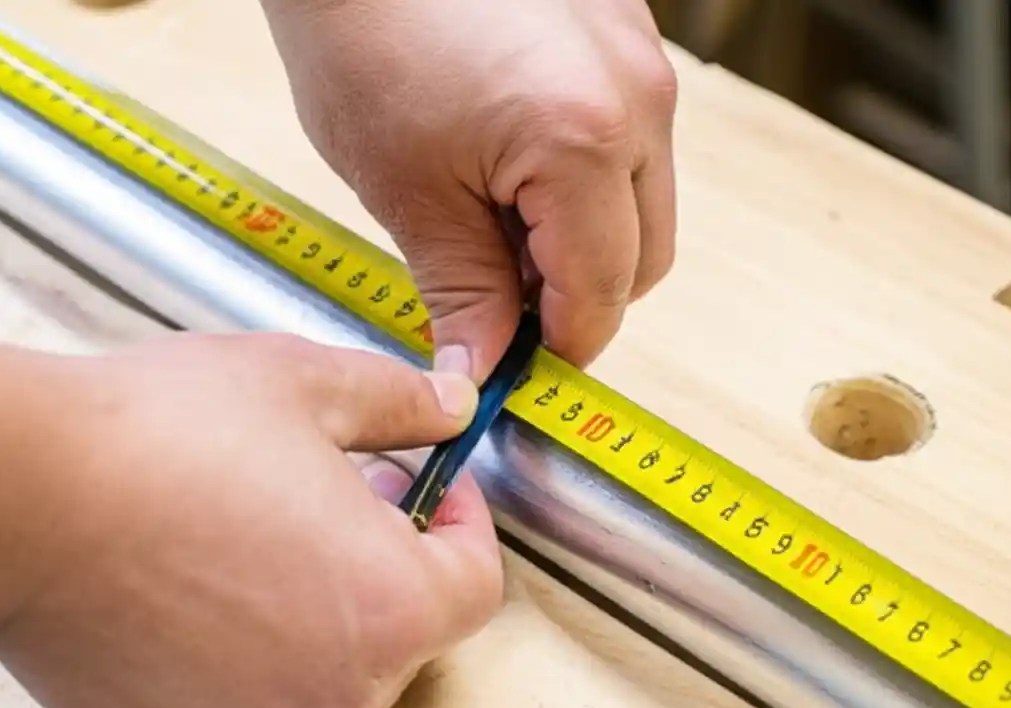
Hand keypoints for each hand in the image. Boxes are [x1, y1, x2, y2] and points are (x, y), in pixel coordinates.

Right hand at [0, 333, 501, 707]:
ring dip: (316, 604)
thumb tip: (448, 406)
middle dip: (385, 559)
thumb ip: (402, 402)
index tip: (438, 492)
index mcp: (388, 608)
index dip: (465, 524)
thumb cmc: (154, 444)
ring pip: (327, 665)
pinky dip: (247, 644)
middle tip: (341, 498)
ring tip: (260, 533)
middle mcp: (335, 691)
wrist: (17, 498)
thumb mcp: (306, 385)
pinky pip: (248, 690)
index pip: (475, 584)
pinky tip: (207, 580)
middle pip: (403, 630)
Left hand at [260, 0, 677, 379]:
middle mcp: (638, 96)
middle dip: (581, 295)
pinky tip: (509, 161)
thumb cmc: (364, 37)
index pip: (604, 292)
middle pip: (647, 254)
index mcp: (586, 142)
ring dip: (585, 234)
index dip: (560, 347)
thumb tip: (484, 367)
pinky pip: (630, 134)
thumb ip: (464, 290)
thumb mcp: (407, 190)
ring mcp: (640, 53)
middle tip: (499, 300)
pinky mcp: (624, 27)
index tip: (516, 369)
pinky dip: (585, 173)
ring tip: (493, 221)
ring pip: (645, 196)